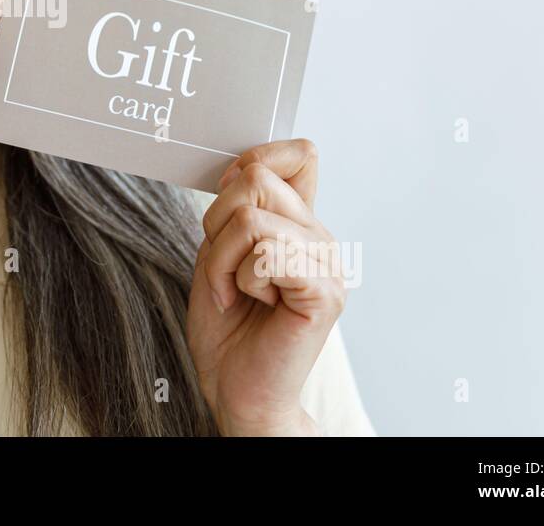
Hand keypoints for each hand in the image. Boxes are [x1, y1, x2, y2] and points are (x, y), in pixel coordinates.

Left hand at [185, 139, 345, 435]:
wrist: (236, 389)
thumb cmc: (228, 328)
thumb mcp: (219, 251)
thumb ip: (236, 208)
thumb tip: (247, 167)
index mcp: (299, 224)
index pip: (299, 154)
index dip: (255, 161)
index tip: (227, 207)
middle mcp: (320, 238)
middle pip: (257, 178)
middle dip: (216, 224)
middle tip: (223, 270)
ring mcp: (327, 264)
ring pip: (251, 218)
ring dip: (222, 260)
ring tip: (234, 291)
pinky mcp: (323, 293)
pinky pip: (265, 254)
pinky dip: (240, 279)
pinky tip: (251, 303)